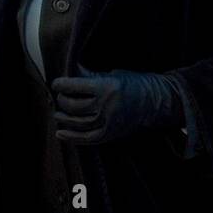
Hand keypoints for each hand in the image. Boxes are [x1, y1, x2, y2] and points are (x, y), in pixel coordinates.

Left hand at [50, 63, 177, 145]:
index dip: (61, 85)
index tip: (56, 83)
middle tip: (60, 97)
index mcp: (108, 86)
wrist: (156, 101)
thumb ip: (90, 77)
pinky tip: (61, 133)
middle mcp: (107, 105)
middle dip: (62, 101)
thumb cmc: (134, 83)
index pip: (75, 86)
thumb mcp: (113, 74)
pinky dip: (72, 137)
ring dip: (64, 119)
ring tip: (58, 114)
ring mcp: (109, 121)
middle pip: (74, 106)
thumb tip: (69, 76)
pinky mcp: (111, 133)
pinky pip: (87, 138)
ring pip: (77, 123)